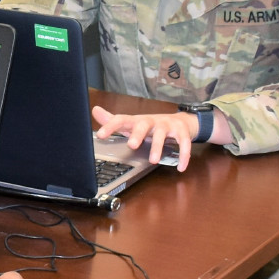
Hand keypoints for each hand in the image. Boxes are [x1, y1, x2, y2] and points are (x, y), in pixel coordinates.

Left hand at [92, 105, 212, 170]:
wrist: (180, 121)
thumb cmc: (151, 126)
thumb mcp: (132, 123)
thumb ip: (113, 120)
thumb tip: (95, 111)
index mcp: (137, 121)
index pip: (121, 120)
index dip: (111, 126)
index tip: (101, 135)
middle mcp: (152, 121)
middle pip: (144, 124)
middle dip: (138, 134)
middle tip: (132, 145)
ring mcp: (167, 125)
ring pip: (163, 134)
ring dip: (158, 147)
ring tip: (153, 160)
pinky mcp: (181, 132)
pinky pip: (183, 143)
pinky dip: (183, 155)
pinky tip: (180, 167)